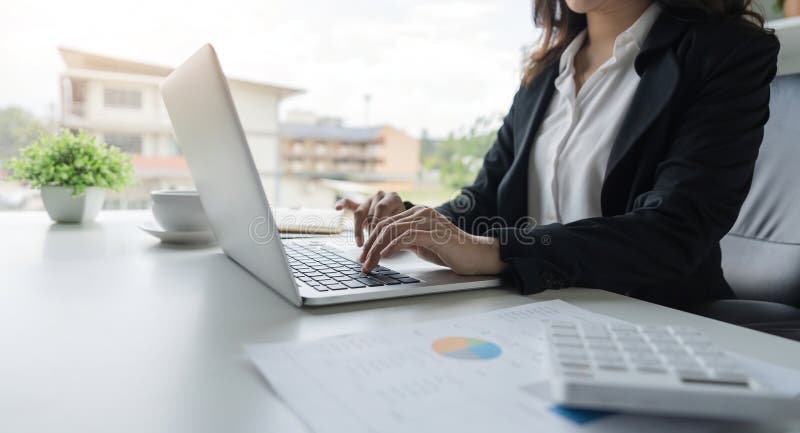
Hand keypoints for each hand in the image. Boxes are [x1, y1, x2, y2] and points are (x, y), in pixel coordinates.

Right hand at [335, 191, 405, 246]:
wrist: (398, 217)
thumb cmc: (400, 222)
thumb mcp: (402, 224)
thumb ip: (396, 230)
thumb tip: (391, 246)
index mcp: (393, 198)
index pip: (382, 209)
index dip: (378, 224)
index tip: (377, 239)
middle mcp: (380, 196)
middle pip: (371, 212)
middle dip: (369, 230)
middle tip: (370, 244)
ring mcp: (368, 199)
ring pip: (360, 212)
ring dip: (358, 229)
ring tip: (359, 242)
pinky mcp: (359, 205)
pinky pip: (349, 203)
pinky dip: (342, 204)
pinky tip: (337, 208)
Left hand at [359, 206, 506, 275]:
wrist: (475, 255)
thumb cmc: (450, 251)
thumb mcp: (422, 243)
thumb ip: (406, 240)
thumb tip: (386, 247)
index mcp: (417, 212)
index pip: (387, 223)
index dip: (372, 239)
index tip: (364, 256)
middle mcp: (421, 212)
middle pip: (386, 226)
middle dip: (370, 246)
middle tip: (362, 262)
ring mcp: (427, 221)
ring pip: (393, 231)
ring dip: (377, 249)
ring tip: (370, 263)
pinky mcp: (433, 232)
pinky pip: (407, 237)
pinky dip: (392, 247)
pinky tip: (384, 256)